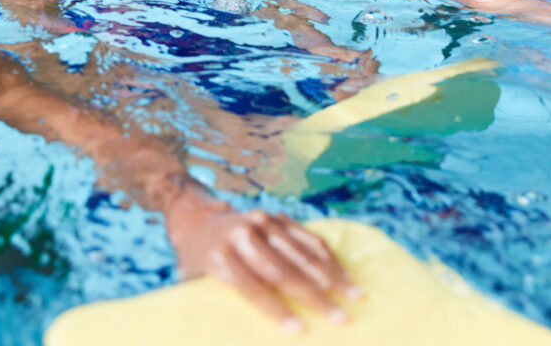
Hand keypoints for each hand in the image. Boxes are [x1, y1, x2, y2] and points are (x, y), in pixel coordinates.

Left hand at [166, 194, 359, 330]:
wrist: (196, 219)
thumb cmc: (197, 263)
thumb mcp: (195, 284)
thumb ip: (216, 302)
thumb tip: (236, 335)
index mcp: (221, 257)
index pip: (254, 288)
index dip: (277, 310)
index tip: (300, 330)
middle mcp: (243, 236)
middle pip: (285, 271)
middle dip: (316, 297)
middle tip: (342, 318)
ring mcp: (262, 221)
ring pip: (302, 252)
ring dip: (331, 276)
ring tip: (355, 295)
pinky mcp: (276, 216)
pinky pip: (306, 237)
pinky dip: (327, 257)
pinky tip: (343, 274)